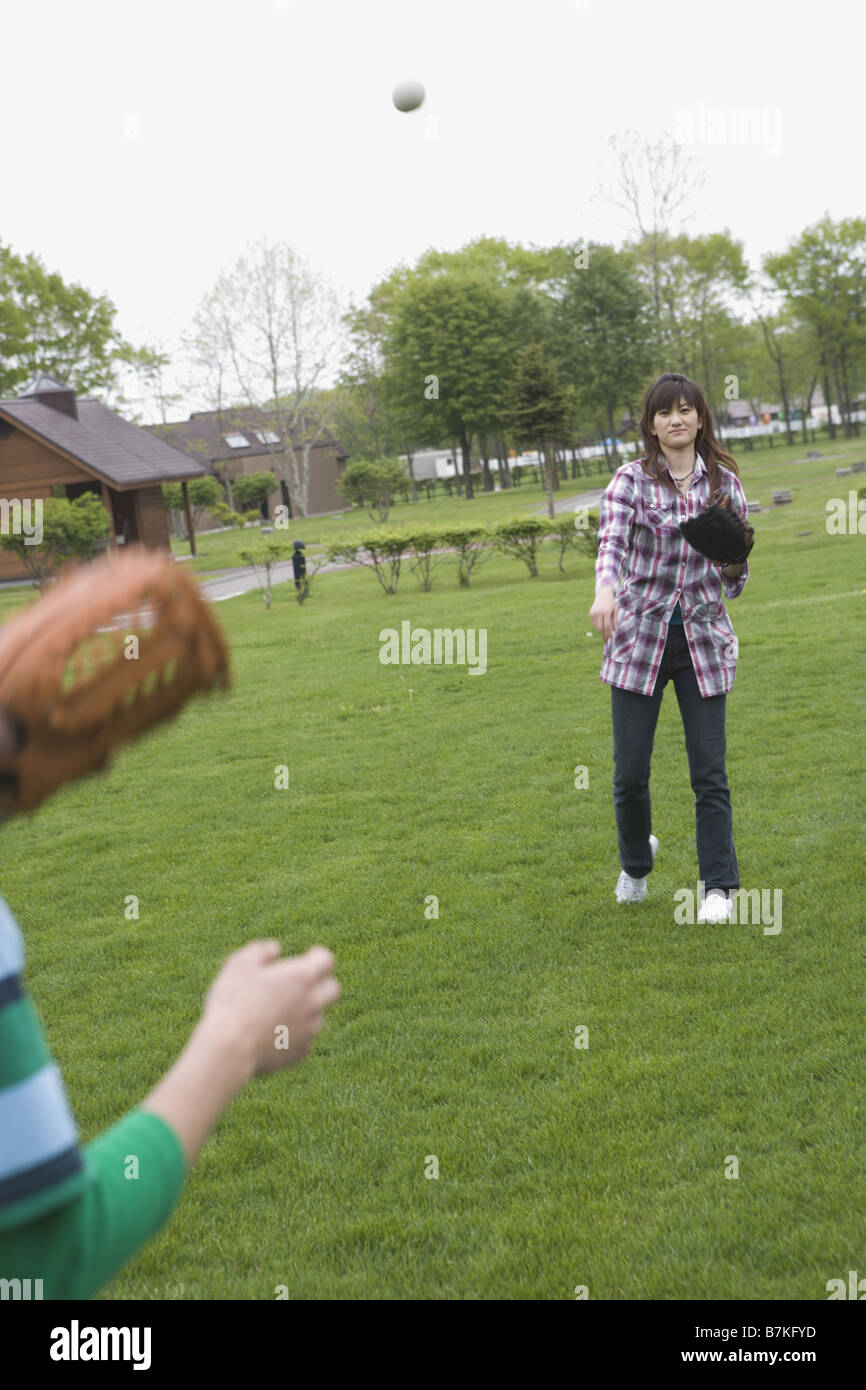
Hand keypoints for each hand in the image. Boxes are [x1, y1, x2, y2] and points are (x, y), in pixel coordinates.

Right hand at [202, 940, 340, 1075]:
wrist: (230, 1048)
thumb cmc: (233, 1001)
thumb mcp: (240, 964)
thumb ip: (260, 951)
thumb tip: (274, 948)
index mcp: (301, 978)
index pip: (326, 960)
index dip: (318, 955)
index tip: (309, 955)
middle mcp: (312, 1003)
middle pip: (333, 989)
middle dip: (321, 983)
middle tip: (301, 984)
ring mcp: (309, 1030)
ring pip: (318, 1017)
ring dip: (306, 1012)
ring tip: (279, 1012)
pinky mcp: (300, 1053)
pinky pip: (305, 1041)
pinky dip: (295, 1036)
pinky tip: (274, 1035)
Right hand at [589, 585, 617, 641]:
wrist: (603, 594)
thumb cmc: (611, 603)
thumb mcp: (615, 610)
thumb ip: (615, 621)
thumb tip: (615, 631)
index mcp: (605, 612)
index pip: (607, 626)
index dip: (609, 633)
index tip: (611, 638)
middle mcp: (598, 612)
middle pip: (600, 628)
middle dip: (603, 636)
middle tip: (606, 641)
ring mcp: (593, 613)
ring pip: (596, 627)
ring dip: (600, 631)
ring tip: (604, 635)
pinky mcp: (590, 613)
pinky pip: (593, 623)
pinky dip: (597, 626)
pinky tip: (601, 624)